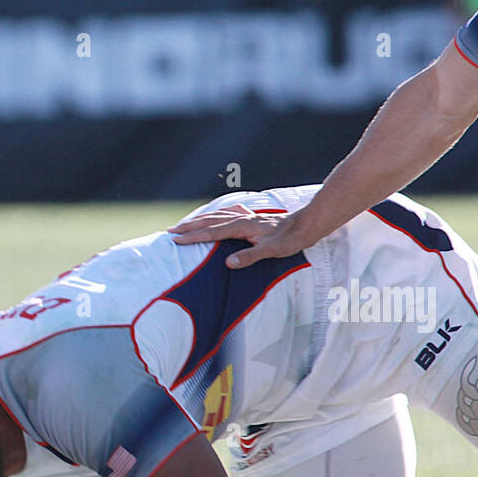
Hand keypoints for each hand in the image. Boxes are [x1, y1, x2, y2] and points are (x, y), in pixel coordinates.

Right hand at [168, 206, 309, 267]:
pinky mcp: (251, 217)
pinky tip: (214, 215)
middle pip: (210, 221)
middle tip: (171, 232)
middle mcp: (242, 218)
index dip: (193, 236)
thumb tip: (228, 263)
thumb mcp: (271, 252)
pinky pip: (227, 213)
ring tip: (184, 225)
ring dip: (199, 220)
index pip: (212, 232)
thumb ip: (249, 257)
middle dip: (189, 227)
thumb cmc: (290, 240)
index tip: (176, 240)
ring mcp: (246, 216)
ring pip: (216, 216)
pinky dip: (215, 214)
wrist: (307, 224)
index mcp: (242, 227)